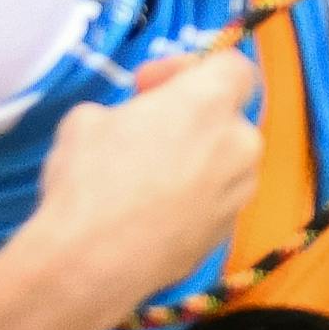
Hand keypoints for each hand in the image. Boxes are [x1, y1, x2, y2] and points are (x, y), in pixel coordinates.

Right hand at [29, 46, 263, 311]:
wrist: (92, 263)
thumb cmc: (89, 179)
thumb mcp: (88, 119)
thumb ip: (131, 109)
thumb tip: (135, 123)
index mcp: (211, 103)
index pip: (234, 66)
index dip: (191, 68)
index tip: (150, 85)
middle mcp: (240, 144)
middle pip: (228, 117)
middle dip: (190, 118)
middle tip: (143, 132)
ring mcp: (239, 193)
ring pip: (225, 163)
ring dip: (194, 160)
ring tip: (143, 179)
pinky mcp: (226, 233)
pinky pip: (213, 202)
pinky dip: (190, 200)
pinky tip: (148, 215)